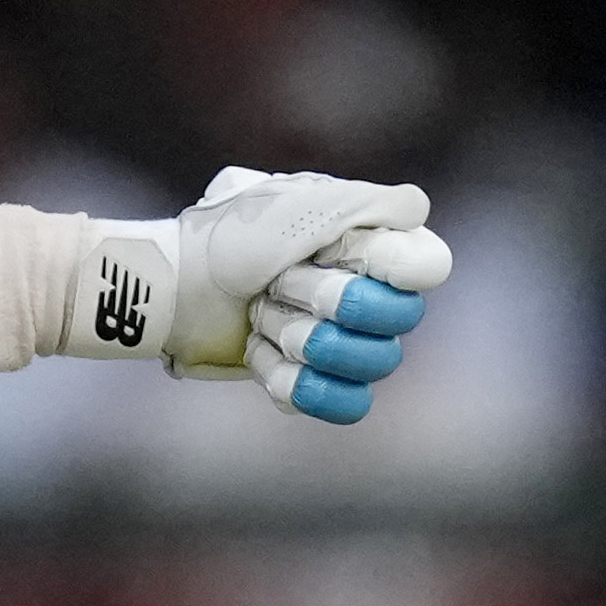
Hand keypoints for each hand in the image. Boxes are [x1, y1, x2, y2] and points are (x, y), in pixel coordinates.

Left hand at [147, 169, 448, 420]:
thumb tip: (419, 210)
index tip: (336, 252)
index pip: (428, 269)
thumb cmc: (236, 233)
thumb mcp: (305, 201)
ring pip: (372, 365)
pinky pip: (346, 404)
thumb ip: (376, 202)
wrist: (177, 281)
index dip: (387, 268)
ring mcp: (347, 344)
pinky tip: (260, 352)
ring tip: (260, 312)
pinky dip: (297, 381)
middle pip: (397, 321)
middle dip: (328, 300)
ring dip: (301, 336)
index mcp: (377, 246)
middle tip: (278, 280)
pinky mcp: (318, 383)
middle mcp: (374, 294)